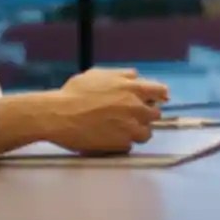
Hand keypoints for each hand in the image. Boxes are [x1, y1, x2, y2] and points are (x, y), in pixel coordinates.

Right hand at [48, 69, 169, 153]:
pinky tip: (109, 137)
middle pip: (155, 114)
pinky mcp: (122, 144)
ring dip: (137, 130)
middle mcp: (135, 108)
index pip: (160, 91)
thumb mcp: (99, 74)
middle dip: (145, 114)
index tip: (156, 100)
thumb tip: (136, 76)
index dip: (159, 96)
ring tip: (120, 129)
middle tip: (131, 115)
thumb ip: (122, 75)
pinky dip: (123, 142)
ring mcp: (130, 128)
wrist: (59, 115)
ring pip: (146, 132)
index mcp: (132, 88)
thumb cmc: (75, 93)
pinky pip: (131, 145)